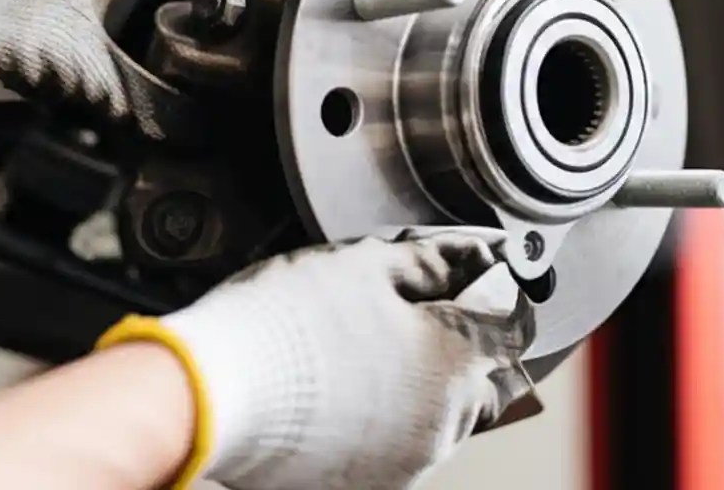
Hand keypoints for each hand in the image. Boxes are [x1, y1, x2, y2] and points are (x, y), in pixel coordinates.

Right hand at [97, 228, 535, 489]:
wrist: (208, 393)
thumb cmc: (281, 325)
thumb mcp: (368, 263)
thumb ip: (438, 260)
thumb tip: (477, 257)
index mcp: (454, 362)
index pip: (515, 326)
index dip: (501, 294)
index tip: (483, 280)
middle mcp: (443, 424)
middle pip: (487, 382)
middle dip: (470, 348)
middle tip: (426, 316)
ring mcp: (406, 463)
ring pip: (447, 420)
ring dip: (431, 388)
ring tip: (373, 353)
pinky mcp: (368, 486)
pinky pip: (403, 450)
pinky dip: (391, 422)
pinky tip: (349, 391)